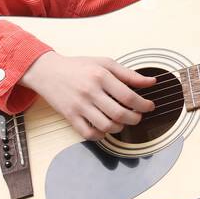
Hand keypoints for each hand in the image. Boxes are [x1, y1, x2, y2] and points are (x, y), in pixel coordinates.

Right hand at [19, 52, 156, 140]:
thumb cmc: (78, 66)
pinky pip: (88, 133)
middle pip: (119, 114)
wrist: (47, 71)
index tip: (149, 107)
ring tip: (122, 122)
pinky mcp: (69, 116)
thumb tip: (152, 82)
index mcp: (100, 76)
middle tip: (137, 116)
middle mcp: (90, 92)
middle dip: (134, 119)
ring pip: (106, 125)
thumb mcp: (105, 63)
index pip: (128, 96)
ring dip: (120, 127)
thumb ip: (129, 74)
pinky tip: (105, 128)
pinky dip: (101, 135)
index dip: (143, 105)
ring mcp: (79, 106)